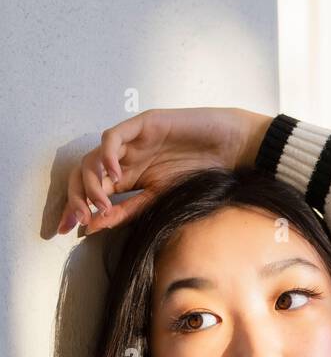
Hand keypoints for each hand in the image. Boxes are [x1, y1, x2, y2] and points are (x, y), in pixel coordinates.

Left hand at [55, 107, 271, 237]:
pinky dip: (107, 157)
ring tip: (101, 203)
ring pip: (94, 158)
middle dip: (77, 197)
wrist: (234, 150)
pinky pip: (112, 138)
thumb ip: (131, 210)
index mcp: (132, 179)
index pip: (94, 193)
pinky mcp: (142, 124)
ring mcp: (132, 142)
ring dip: (92, 183)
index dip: (78, 209)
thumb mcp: (163, 201)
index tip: (69, 231)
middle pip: (86, 174)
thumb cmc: (207, 175)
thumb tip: (94, 225)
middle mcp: (127, 160)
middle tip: (79, 218)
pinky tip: (116, 177)